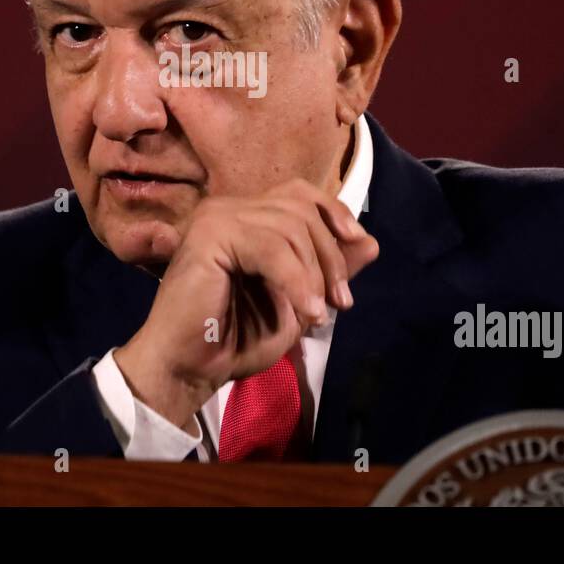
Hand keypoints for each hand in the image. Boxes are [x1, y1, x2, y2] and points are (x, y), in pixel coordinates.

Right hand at [113, 179, 378, 431]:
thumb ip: (327, 271)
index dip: (333, 213)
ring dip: (314, 274)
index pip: (299, 194)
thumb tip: (373, 243)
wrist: (191, 369)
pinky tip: (306, 312)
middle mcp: (228, 208)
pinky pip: (271, 248)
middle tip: (339, 302)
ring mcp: (216, 217)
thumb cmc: (236, 340)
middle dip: (330, 255)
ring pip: (290, 227)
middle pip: (301, 209)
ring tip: (316, 315)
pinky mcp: (209, 235)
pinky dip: (296, 281)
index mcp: (244, 217)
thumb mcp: (297, 302)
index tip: (358, 245)